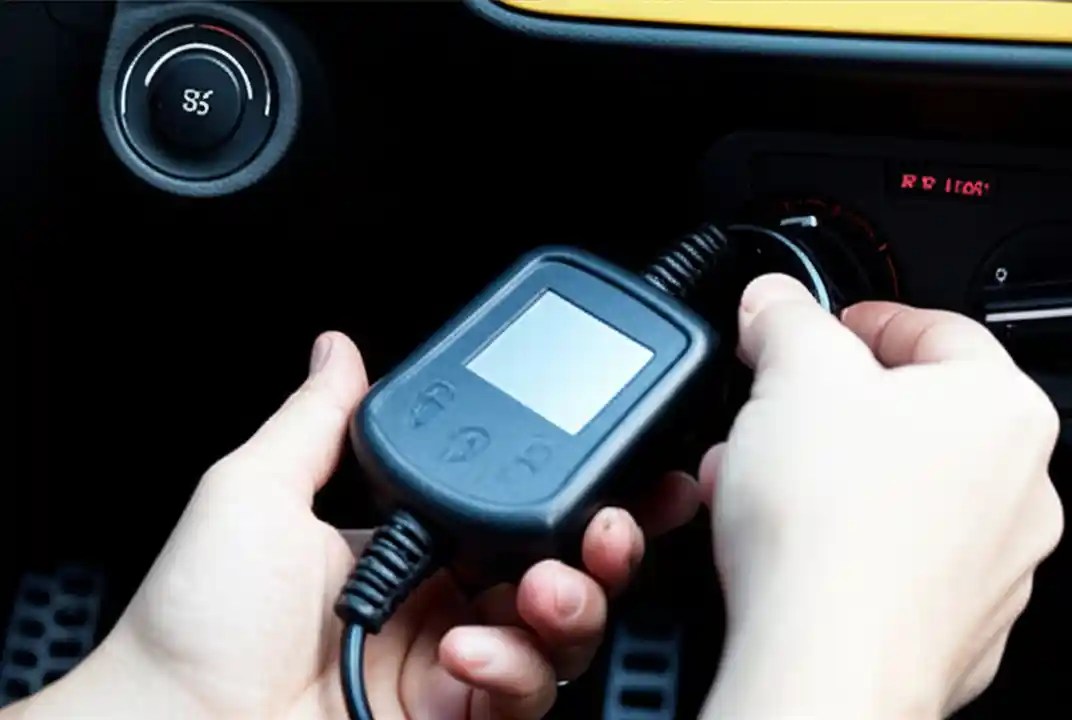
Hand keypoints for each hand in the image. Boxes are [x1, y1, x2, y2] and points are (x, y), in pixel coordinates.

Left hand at [11, 332, 700, 719]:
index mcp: (411, 544)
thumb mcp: (254, 493)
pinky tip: (467, 653)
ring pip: (562, 636)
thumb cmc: (194, 620)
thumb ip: (317, 420)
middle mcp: (443, 605)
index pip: (515, 509)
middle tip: (608, 529)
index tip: (622, 467)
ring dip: (571, 606)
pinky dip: (512, 670)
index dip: (575, 491)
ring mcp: (452, 669)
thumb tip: (337, 350)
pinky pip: (524, 697)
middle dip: (603, 546)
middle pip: (561, 570)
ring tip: (540, 591)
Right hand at [698, 275, 1063, 719]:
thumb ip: (786, 316)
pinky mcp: (954, 627)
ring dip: (830, 478)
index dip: (858, 321)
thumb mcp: (793, 371)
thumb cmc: (832, 530)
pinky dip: (844, 546)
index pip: (934, 329)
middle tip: (773, 417)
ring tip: (762, 487)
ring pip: (901, 493)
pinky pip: (894, 561)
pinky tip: (789, 550)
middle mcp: (1020, 489)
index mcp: (1003, 408)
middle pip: (914, 416)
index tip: (810, 333)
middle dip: (829, 411)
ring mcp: (993, 567)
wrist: (825, 665)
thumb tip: (776, 304)